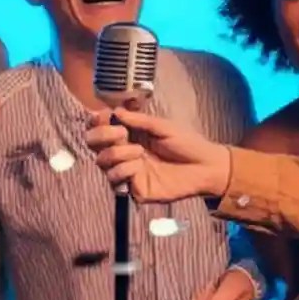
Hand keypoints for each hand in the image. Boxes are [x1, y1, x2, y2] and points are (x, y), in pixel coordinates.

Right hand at [85, 109, 230, 201]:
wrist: (205, 167)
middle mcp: (124, 151)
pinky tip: (139, 165)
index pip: (101, 127)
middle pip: (93, 144)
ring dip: (117, 153)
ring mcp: (127, 170)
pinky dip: (124, 169)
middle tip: (120, 133)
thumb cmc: (187, 144)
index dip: (96, 121)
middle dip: (101, 136)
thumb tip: (116, 111)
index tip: (102, 115)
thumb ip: (139, 120)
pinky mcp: (133, 188)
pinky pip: (114, 179)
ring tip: (139, 151)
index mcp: (130, 134)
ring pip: (102, 162)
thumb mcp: (163, 126)